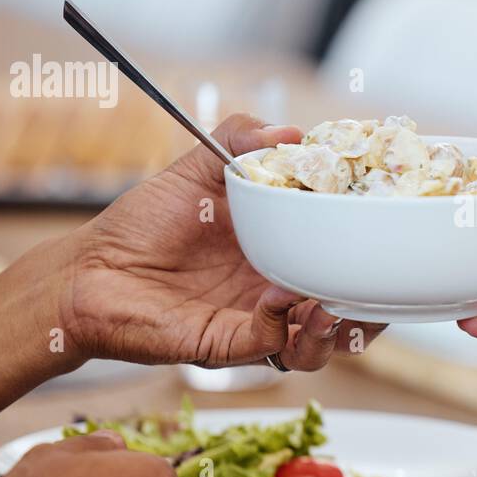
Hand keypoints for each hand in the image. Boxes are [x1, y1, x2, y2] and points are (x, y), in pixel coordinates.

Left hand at [56, 114, 383, 369]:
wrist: (88, 272)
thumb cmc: (142, 224)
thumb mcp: (197, 166)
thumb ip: (242, 139)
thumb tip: (293, 131)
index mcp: (282, 250)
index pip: (342, 260)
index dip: (370, 254)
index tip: (388, 229)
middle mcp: (277, 292)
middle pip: (346, 312)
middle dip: (373, 308)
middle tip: (381, 284)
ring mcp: (257, 322)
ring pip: (320, 343)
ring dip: (337, 326)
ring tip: (334, 304)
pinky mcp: (229, 346)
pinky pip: (272, 345)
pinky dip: (284, 326)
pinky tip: (280, 296)